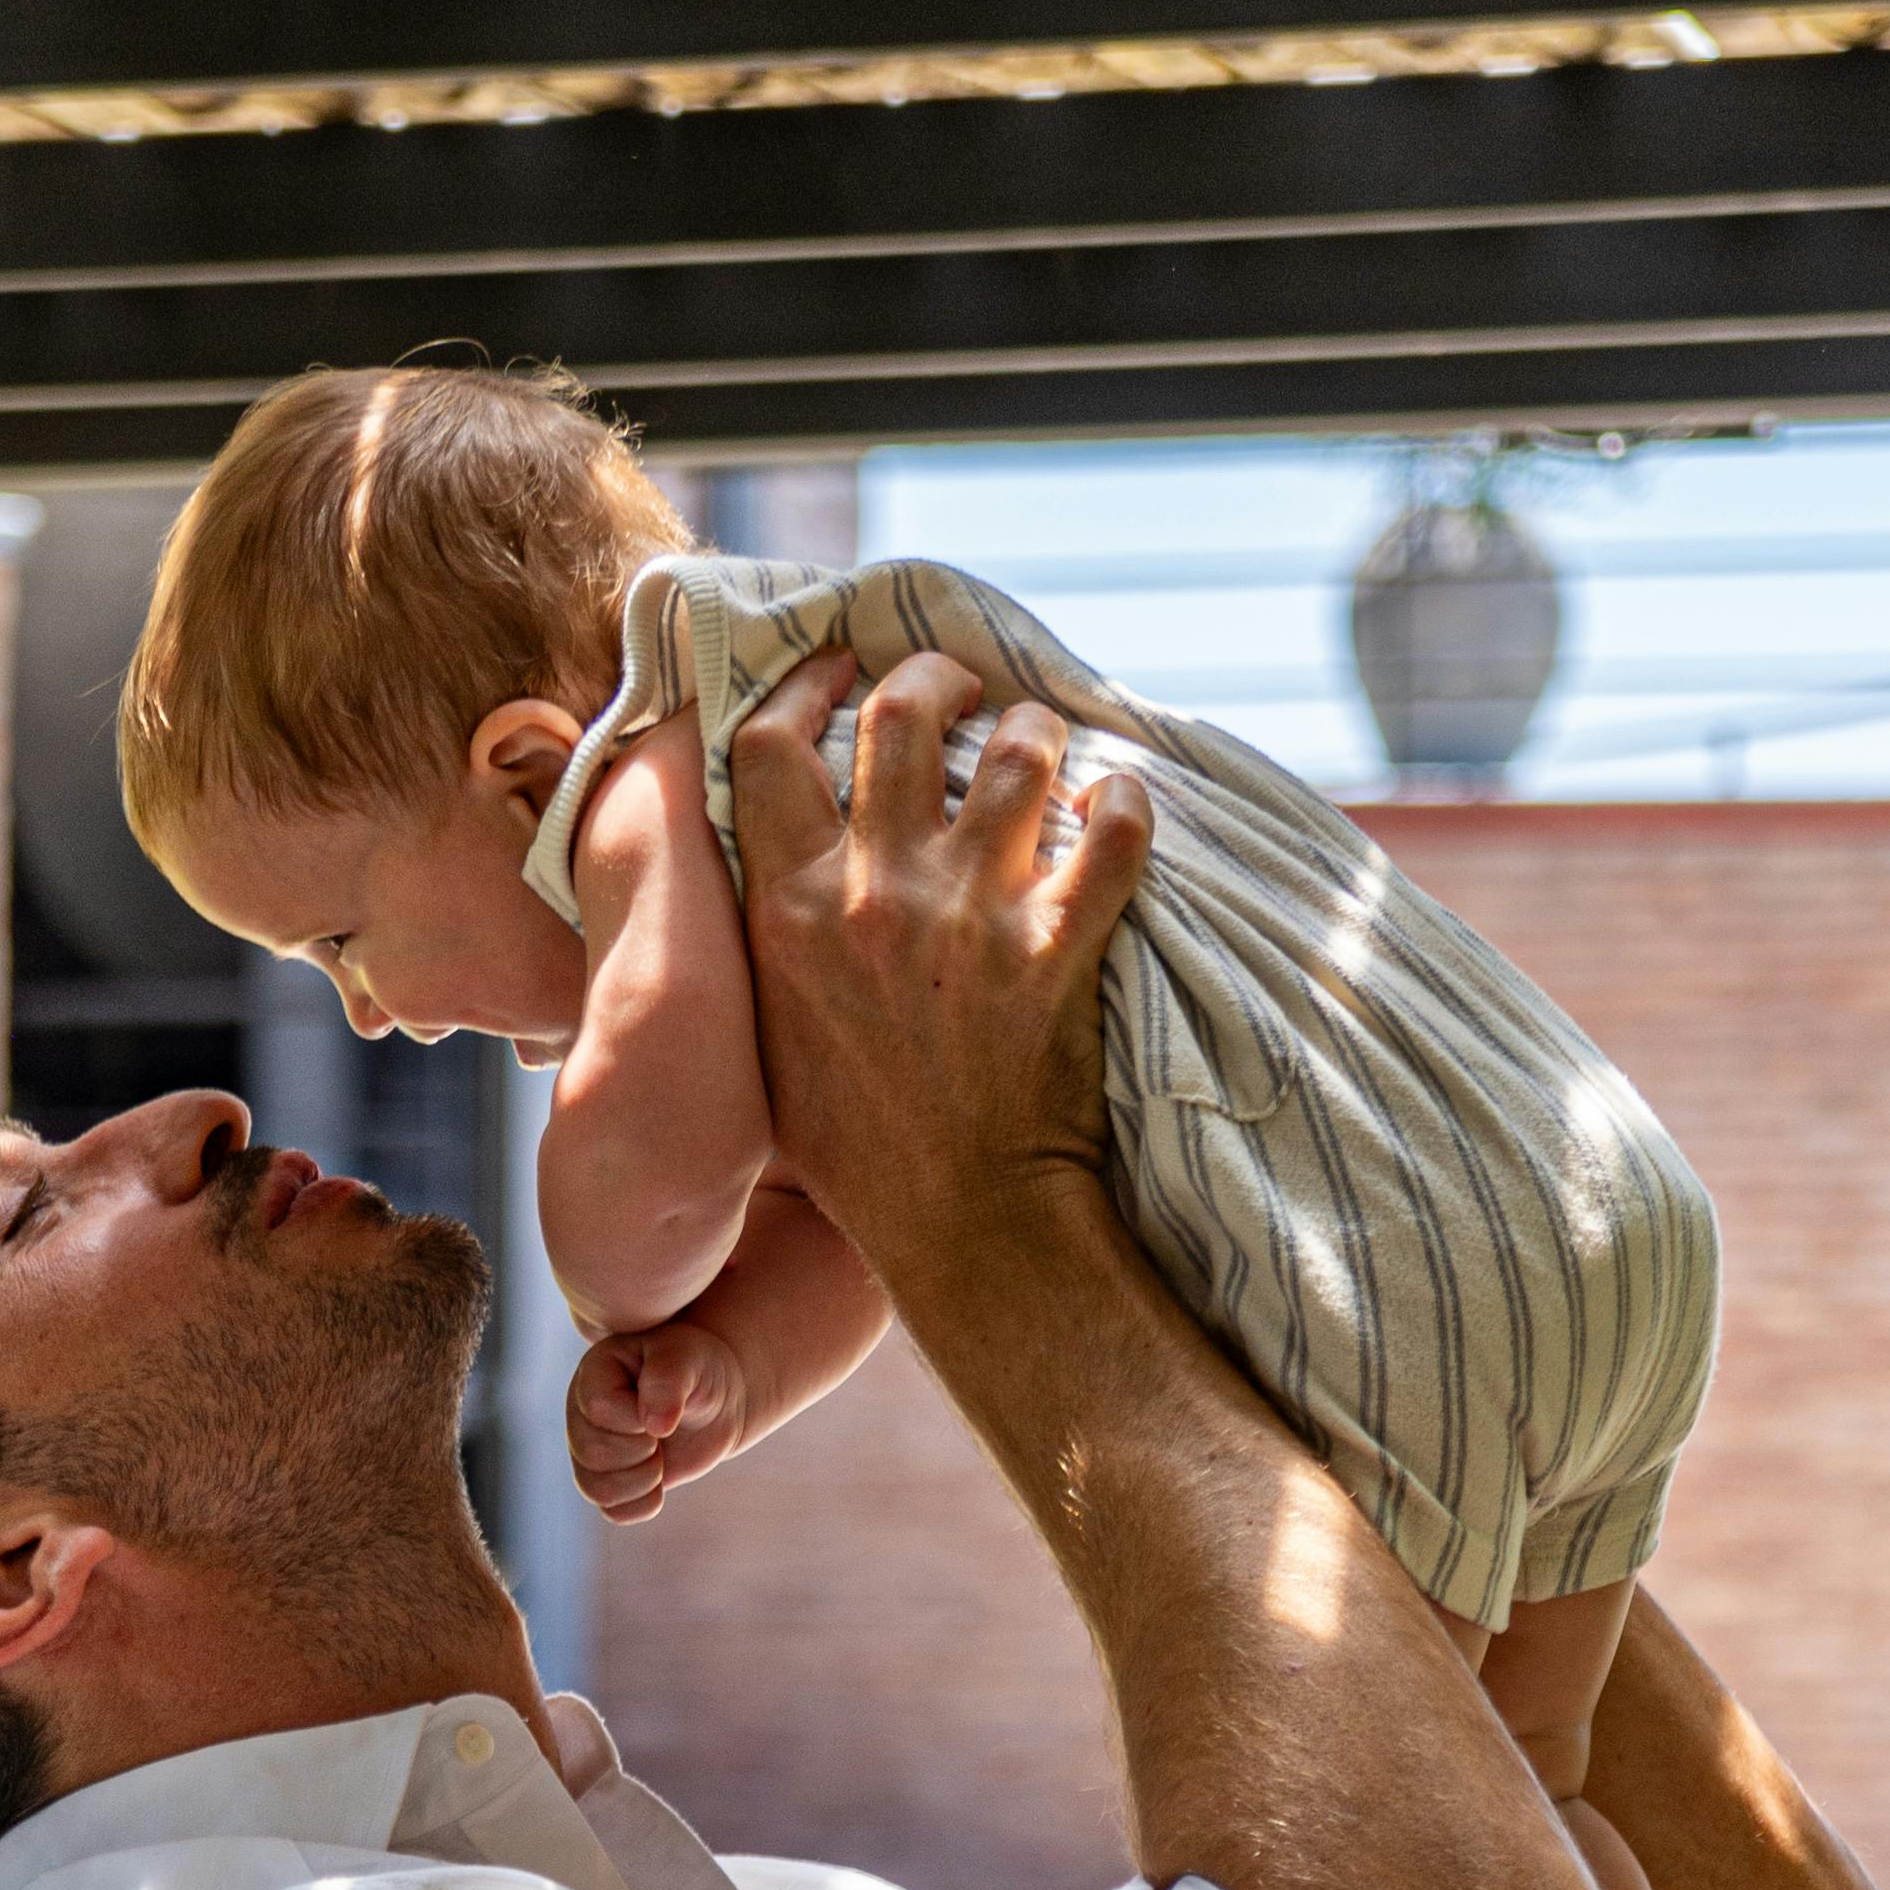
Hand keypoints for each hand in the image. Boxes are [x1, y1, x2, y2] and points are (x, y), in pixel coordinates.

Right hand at [567, 1319, 748, 1521]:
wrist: (716, 1401)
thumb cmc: (698, 1371)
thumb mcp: (688, 1360)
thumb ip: (668, 1381)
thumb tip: (656, 1426)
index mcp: (596, 1372)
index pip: (599, 1407)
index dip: (636, 1418)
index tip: (664, 1408)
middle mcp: (582, 1412)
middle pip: (591, 1453)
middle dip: (642, 1450)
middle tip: (665, 1433)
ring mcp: (591, 1448)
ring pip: (596, 1489)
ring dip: (643, 1479)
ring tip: (661, 1456)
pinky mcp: (609, 1480)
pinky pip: (613, 1511)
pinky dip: (644, 1503)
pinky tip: (661, 1481)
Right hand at [728, 648, 1147, 1302]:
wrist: (959, 1220)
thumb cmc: (857, 1145)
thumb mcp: (766, 1034)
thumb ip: (762, 938)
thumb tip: (765, 864)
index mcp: (786, 910)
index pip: (768, 745)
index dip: (805, 686)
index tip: (838, 669)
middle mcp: (871, 894)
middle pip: (899, 713)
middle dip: (936, 678)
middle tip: (960, 689)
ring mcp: (968, 916)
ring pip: (1019, 753)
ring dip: (1037, 733)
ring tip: (1044, 746)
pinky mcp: (1056, 948)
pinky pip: (1114, 833)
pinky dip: (1127, 808)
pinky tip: (1122, 809)